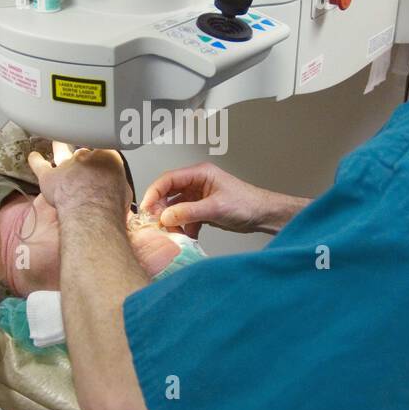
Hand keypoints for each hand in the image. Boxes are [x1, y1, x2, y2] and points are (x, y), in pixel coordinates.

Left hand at [27, 145, 130, 218]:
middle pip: (83, 152)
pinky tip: (34, 157)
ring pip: (61, 152)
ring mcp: (66, 165)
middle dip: (84, 157)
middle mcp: (85, 157)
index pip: (104, 151)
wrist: (92, 211)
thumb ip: (117, 184)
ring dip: (60, 147)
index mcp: (107, 158)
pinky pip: (40, 166)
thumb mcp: (126, 190)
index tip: (104, 165)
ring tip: (58, 144)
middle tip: (84, 163)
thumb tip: (116, 188)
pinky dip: (36, 161)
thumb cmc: (109, 204)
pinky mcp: (49, 177)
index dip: (103, 159)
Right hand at [140, 162, 273, 237]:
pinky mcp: (202, 209)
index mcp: (199, 173)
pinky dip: (183, 227)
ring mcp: (198, 196)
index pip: (168, 180)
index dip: (154, 193)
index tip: (146, 209)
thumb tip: (166, 216)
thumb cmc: (247, 203)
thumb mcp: (215, 208)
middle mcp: (196, 183)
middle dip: (161, 210)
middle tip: (157, 224)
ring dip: (172, 221)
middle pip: (168, 194)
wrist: (263, 215)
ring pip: (175, 207)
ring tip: (173, 233)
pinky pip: (185, 217)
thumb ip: (189, 212)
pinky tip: (187, 235)